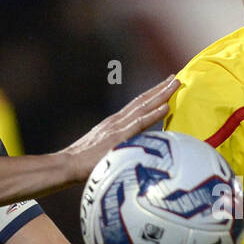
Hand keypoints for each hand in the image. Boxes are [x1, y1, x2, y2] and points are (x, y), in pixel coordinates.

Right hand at [60, 76, 178, 182]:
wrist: (67, 164)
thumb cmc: (84, 163)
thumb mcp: (104, 149)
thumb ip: (117, 146)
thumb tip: (130, 150)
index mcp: (114, 123)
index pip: (136, 105)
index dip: (151, 95)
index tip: (165, 85)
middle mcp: (117, 121)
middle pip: (142, 101)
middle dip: (160, 89)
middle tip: (175, 78)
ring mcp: (118, 127)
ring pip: (144, 107)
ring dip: (161, 95)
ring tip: (176, 84)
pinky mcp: (118, 137)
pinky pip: (140, 123)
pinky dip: (154, 114)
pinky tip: (166, 106)